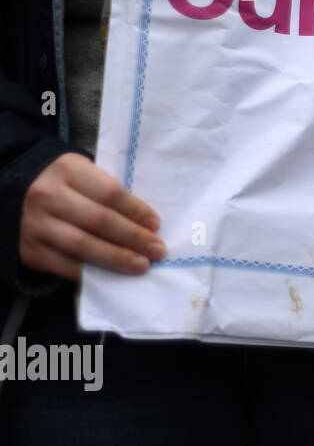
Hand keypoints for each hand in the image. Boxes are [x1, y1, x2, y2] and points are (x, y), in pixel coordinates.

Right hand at [19, 152, 164, 281]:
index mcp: (68, 170)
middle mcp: (46, 195)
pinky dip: (93, 273)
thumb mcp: (88, 177)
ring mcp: (35, 224)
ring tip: (142, 264)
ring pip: (82, 245)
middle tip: (157, 250)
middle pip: (99, 220)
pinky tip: (113, 275)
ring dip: (117, 258)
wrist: (24, 199)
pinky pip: (66, 266)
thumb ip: (112, 195)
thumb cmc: (70, 188)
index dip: (136, 211)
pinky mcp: (30, 251)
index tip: (156, 225)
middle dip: (133, 237)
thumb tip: (148, 226)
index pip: (109, 193)